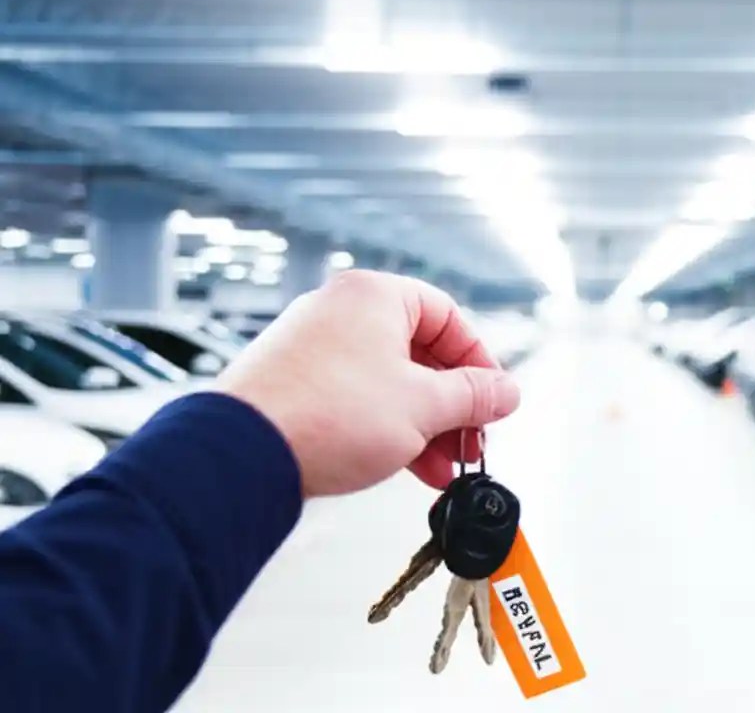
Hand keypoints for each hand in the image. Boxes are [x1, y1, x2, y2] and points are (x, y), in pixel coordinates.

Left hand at [216, 270, 521, 497]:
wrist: (243, 454)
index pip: (448, 316)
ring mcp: (311, 348)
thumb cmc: (325, 415)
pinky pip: (355, 399)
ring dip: (423, 425)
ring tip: (440, 466)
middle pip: (418, 352)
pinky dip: (385, 427)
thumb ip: (474, 396)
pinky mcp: (292, 384)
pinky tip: (403, 464)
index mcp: (373, 295)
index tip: (493, 397)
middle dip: (452, 404)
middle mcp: (339, 311)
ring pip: (387, 381)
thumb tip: (504, 392)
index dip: (478, 361)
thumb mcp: (425, 406)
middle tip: (470, 439)